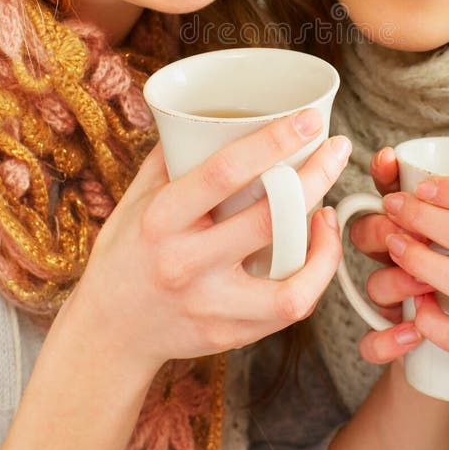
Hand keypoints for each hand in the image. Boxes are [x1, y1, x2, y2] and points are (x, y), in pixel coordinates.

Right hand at [68, 107, 348, 378]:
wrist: (110, 332)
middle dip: (316, 177)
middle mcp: (185, 263)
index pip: (223, 173)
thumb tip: (214, 114)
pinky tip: (318, 248)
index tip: (308, 119)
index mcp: (161, 219)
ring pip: (290, 282)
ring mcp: (210, 305)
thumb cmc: (125, 253)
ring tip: (331, 210)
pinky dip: (315, 276)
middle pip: (268, 219)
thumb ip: (172, 158)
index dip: (273, 142)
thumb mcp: (136, 199)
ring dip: (325, 243)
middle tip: (338, 148)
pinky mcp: (230, 335)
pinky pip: (289, 308)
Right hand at [348, 147, 431, 362]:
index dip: (385, 176)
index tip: (389, 160)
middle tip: (409, 232)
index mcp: (419, 228)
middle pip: (368, 233)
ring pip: (373, 284)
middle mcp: (400, 259)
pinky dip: (386, 339)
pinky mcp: (394, 342)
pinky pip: (372, 342)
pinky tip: (414, 334)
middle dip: (384, 229)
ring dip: (394, 282)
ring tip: (423, 287)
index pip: (392, 194)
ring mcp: (395, 302)